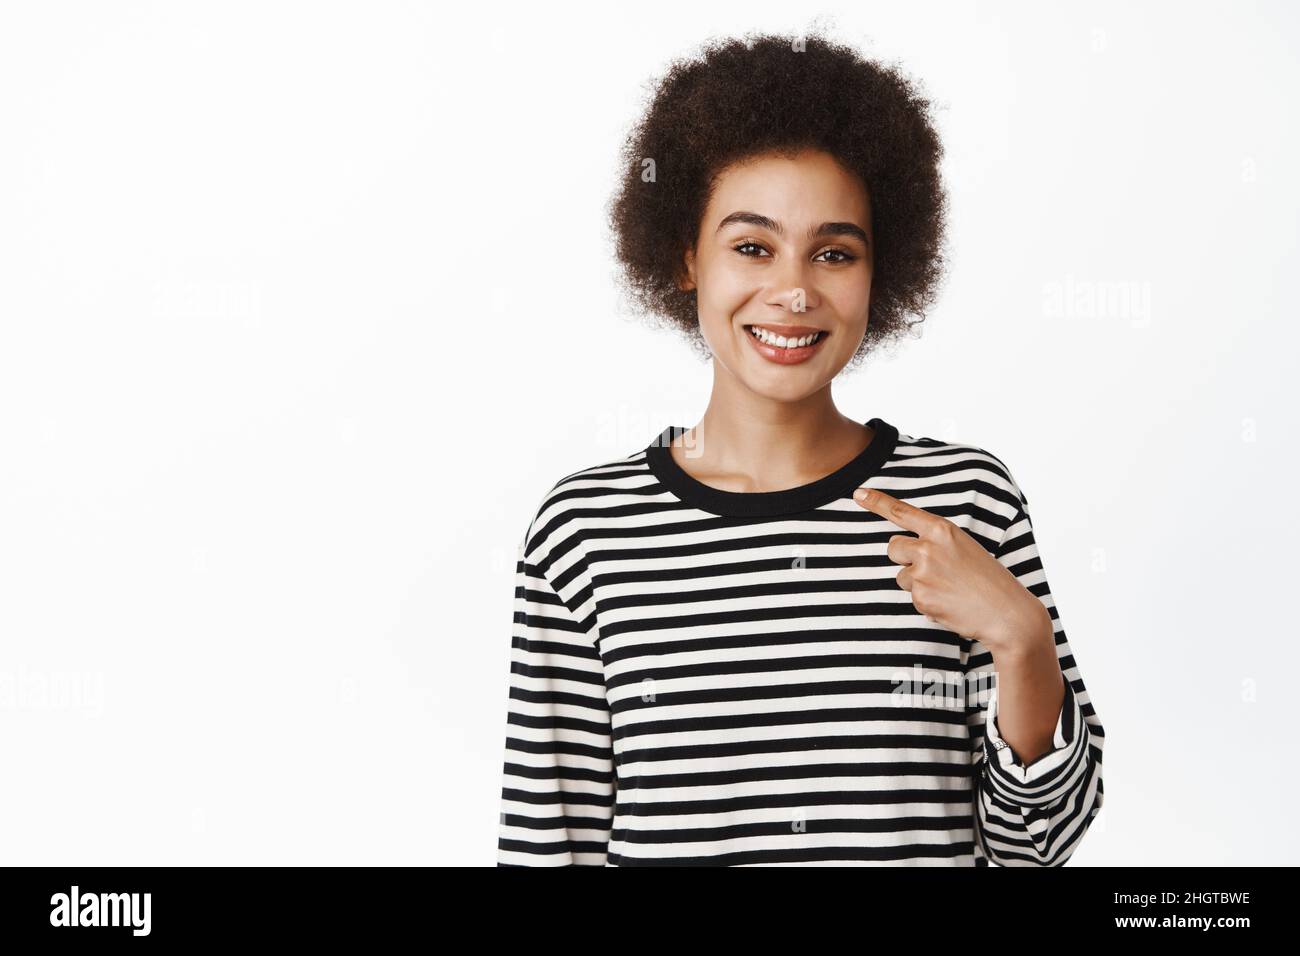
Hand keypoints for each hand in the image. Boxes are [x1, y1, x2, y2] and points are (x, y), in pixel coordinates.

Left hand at [853, 486, 1048, 654]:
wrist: (1006, 613)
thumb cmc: (989, 579)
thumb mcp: (965, 547)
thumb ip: (936, 542)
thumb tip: (907, 548)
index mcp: (943, 530)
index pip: (902, 512)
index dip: (877, 502)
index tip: (858, 493)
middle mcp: (928, 548)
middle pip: (893, 548)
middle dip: (905, 558)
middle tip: (933, 569)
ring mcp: (922, 574)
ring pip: (902, 576)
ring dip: (918, 583)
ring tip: (948, 588)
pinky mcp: (920, 599)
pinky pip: (912, 597)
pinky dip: (927, 602)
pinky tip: (950, 603)